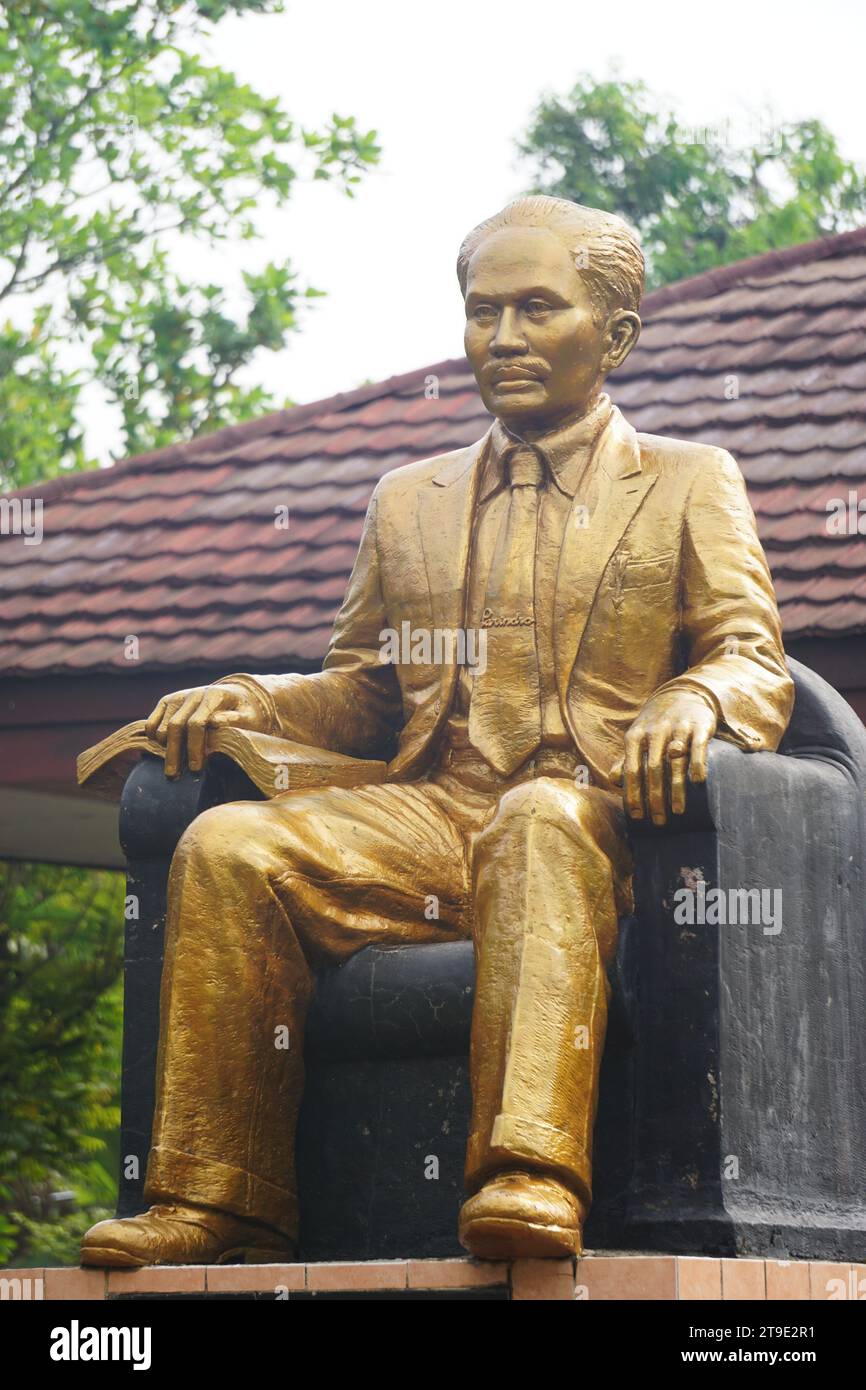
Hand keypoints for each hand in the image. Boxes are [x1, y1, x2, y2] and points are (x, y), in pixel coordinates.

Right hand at [144, 682, 264, 777]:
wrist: (234, 696)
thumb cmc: (244, 713)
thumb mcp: (250, 717)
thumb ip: (235, 720)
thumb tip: (214, 723)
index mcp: (214, 696)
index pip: (197, 724)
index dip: (195, 748)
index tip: (196, 769)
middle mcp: (193, 694)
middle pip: (175, 726)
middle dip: (174, 754)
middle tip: (174, 776)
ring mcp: (178, 697)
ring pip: (161, 726)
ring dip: (165, 748)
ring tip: (173, 766)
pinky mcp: (167, 701)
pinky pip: (151, 722)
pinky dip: (153, 738)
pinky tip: (164, 750)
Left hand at [613, 689, 716, 825]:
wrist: (682, 694)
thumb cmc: (656, 725)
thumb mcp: (637, 738)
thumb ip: (626, 759)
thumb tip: (613, 781)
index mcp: (635, 736)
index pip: (632, 769)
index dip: (633, 793)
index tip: (637, 816)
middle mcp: (655, 731)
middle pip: (653, 769)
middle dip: (655, 797)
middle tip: (659, 821)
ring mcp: (678, 727)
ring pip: (676, 761)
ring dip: (676, 788)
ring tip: (678, 811)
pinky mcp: (699, 725)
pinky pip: (698, 746)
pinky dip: (697, 764)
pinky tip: (698, 782)